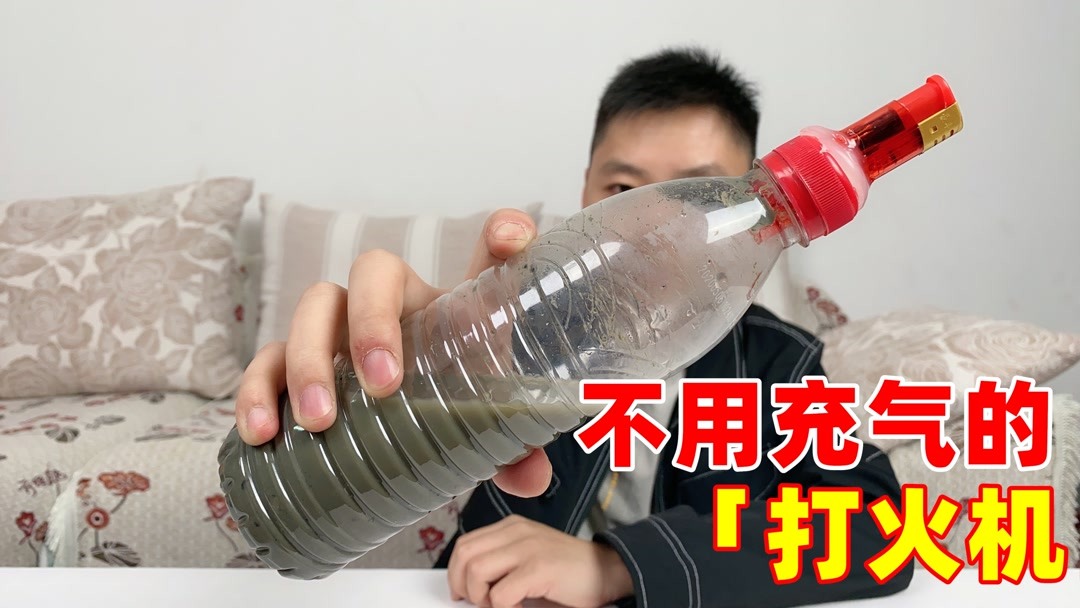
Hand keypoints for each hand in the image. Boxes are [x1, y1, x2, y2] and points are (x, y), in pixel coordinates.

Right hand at [233, 208, 552, 496]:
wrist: (399, 428)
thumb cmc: (446, 405)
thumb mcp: (482, 425)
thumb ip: (513, 450)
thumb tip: (530, 479)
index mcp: (448, 305)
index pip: (480, 259)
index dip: (499, 235)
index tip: (510, 238)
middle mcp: (391, 304)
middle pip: (371, 273)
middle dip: (371, 322)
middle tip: (382, 384)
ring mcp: (338, 328)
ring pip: (312, 309)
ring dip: (308, 361)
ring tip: (317, 422)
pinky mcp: (294, 365)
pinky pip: (266, 362)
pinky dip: (256, 392)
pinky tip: (260, 433)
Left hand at [447, 515, 633, 607]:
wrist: (609, 571)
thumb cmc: (569, 572)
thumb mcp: (529, 559)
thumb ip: (502, 564)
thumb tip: (468, 587)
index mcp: (512, 527)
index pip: (466, 544)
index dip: (456, 572)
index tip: (460, 593)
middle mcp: (517, 532)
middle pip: (465, 555)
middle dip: (462, 585)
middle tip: (478, 603)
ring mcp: (528, 548)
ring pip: (476, 572)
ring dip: (481, 597)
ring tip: (499, 606)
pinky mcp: (538, 568)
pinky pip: (500, 594)